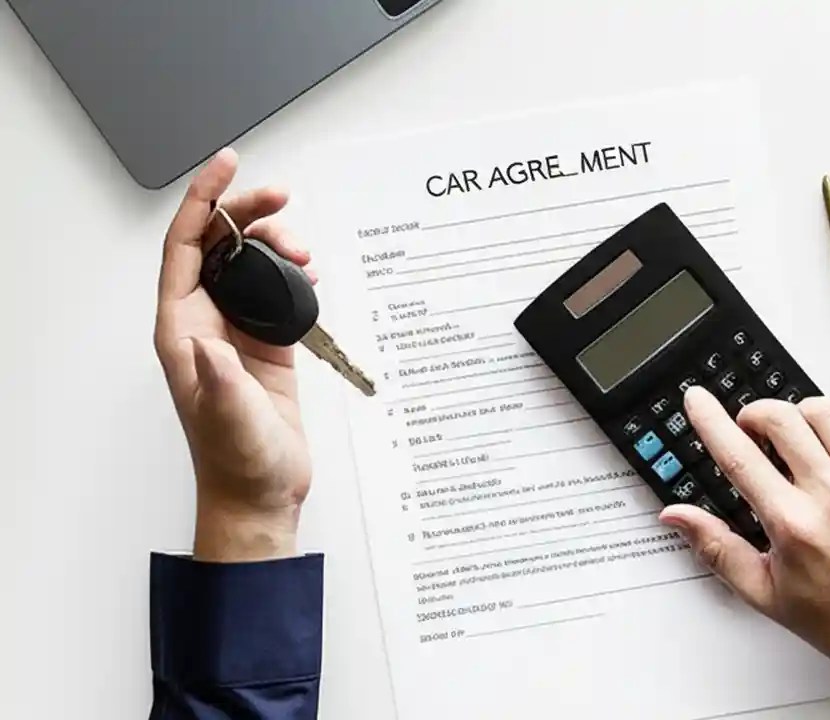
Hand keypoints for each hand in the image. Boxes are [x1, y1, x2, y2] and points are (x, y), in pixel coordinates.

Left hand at [153, 149, 316, 562]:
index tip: (228, 166)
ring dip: (274, 242)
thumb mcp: (230, 421)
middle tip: (282, 197)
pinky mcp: (265, 343)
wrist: (261, 492)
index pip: (186, 247)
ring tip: (303, 247)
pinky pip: (275, 289)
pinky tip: (310, 272)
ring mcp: (236, 330)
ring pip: (249, 263)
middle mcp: (205, 322)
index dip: (203, 201)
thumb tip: (210, 342)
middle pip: (220, 245)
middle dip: (248, 212)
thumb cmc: (238, 461)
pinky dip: (292, 272)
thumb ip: (221, 381)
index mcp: (183, 330)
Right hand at [660, 388, 829, 697]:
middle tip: (749, 428)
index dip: (711, 420)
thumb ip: (716, 548)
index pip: (739, 456)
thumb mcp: (763, 593)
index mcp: (792, 526)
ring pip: (826, 411)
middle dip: (754, 413)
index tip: (697, 400)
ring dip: (798, 410)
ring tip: (792, 431)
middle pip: (781, 420)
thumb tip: (676, 516)